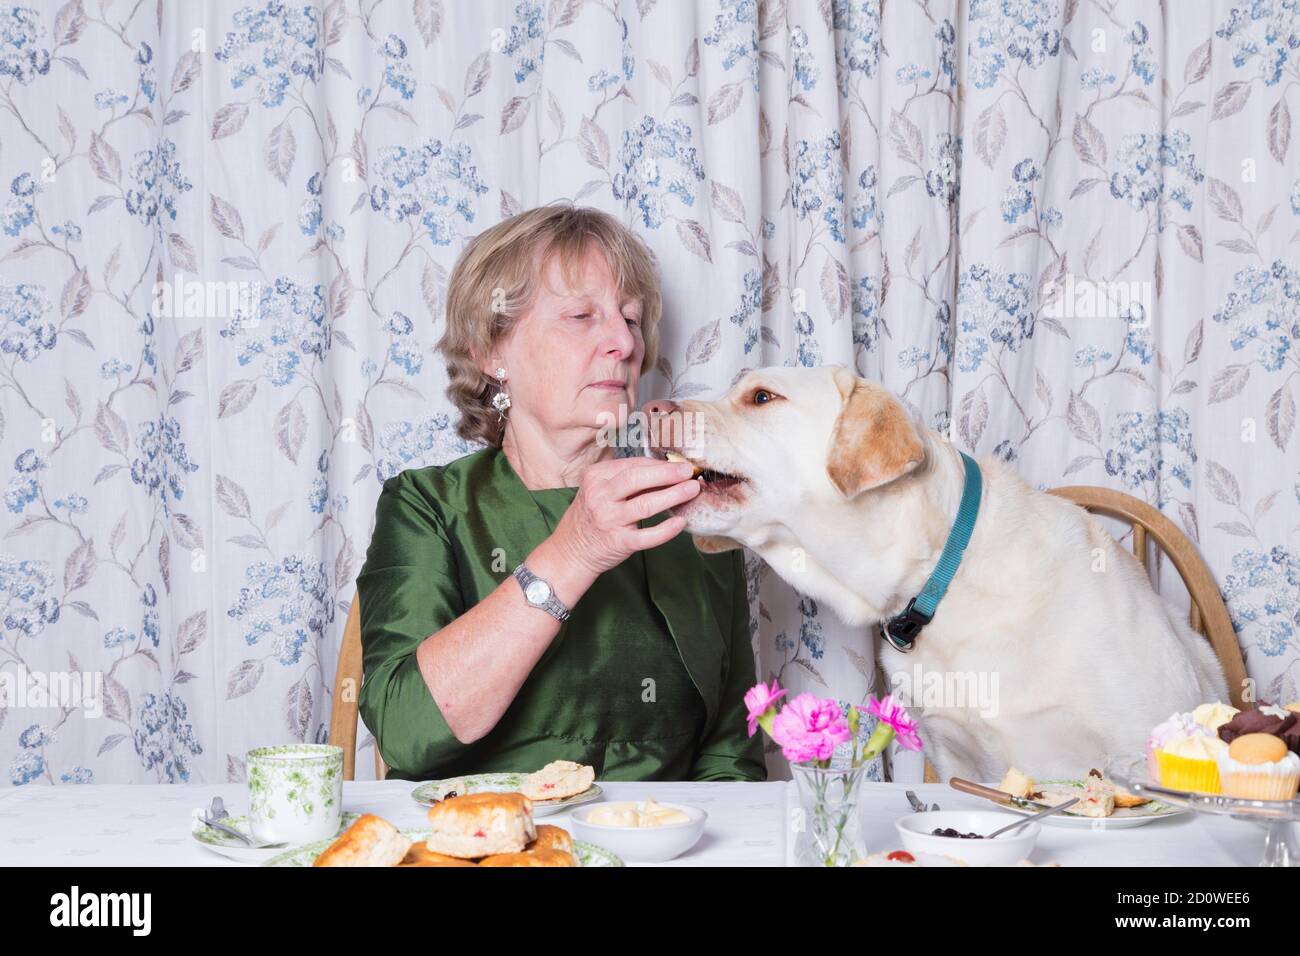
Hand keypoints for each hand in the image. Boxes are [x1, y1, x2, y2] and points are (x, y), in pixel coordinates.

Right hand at [550, 457, 701, 576]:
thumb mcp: (599, 491)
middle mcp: (599, 497)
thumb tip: (666, 471)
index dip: (658, 463)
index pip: (632, 465)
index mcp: (595, 477)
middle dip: (667, 473)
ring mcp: (608, 520)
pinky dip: (666, 530)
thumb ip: (625, 480)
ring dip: (673, 495)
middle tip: (688, 470)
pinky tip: (681, 522)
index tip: (678, 464)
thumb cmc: (591, 517)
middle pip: (637, 479)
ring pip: (645, 504)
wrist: (570, 551)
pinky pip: (647, 536)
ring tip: (692, 489)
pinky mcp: (617, 542)